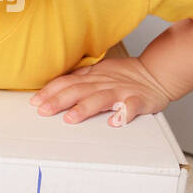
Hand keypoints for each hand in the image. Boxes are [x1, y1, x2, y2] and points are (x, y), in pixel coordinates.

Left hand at [29, 55, 171, 126]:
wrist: (157, 73)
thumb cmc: (126, 75)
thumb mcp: (99, 70)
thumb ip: (79, 77)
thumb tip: (55, 84)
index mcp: (93, 76)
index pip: (68, 82)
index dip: (51, 91)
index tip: (35, 101)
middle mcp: (104, 83)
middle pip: (78, 90)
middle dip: (59, 100)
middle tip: (43, 111)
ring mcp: (121, 92)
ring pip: (100, 99)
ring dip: (85, 108)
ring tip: (70, 118)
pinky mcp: (138, 101)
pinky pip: (131, 107)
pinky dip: (123, 114)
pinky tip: (115, 122)